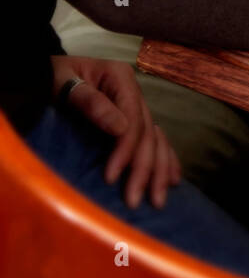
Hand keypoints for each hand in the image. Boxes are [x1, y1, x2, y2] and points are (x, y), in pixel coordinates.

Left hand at [50, 55, 180, 208]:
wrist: (47, 76)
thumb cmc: (53, 79)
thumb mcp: (64, 84)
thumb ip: (90, 102)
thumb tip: (121, 128)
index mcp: (121, 78)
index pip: (132, 120)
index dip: (126, 150)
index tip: (111, 178)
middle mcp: (133, 91)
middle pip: (147, 133)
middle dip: (144, 169)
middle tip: (133, 201)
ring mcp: (135, 105)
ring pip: (156, 139)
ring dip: (160, 170)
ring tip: (157, 200)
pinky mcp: (132, 119)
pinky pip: (155, 139)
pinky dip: (166, 158)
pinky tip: (173, 178)